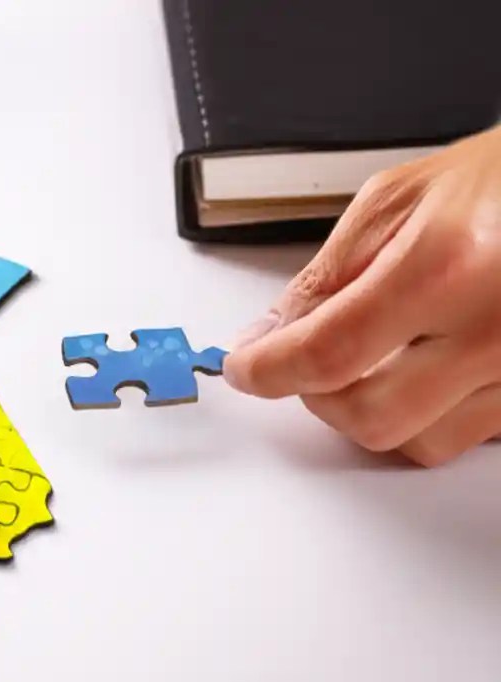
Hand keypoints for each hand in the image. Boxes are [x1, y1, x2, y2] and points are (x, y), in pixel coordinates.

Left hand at [224, 125, 500, 466]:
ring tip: (379, 355)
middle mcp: (497, 328)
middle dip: (320, 396)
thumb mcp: (398, 200)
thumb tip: (272, 335)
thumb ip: (327, 276)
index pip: (328, 354)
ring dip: (378, 408)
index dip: (269, 370)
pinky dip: (433, 412)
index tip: (245, 368)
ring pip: (422, 441)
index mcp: (450, 267)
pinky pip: (470, 435)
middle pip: (372, 417)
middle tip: (306, 361)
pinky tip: (429, 365)